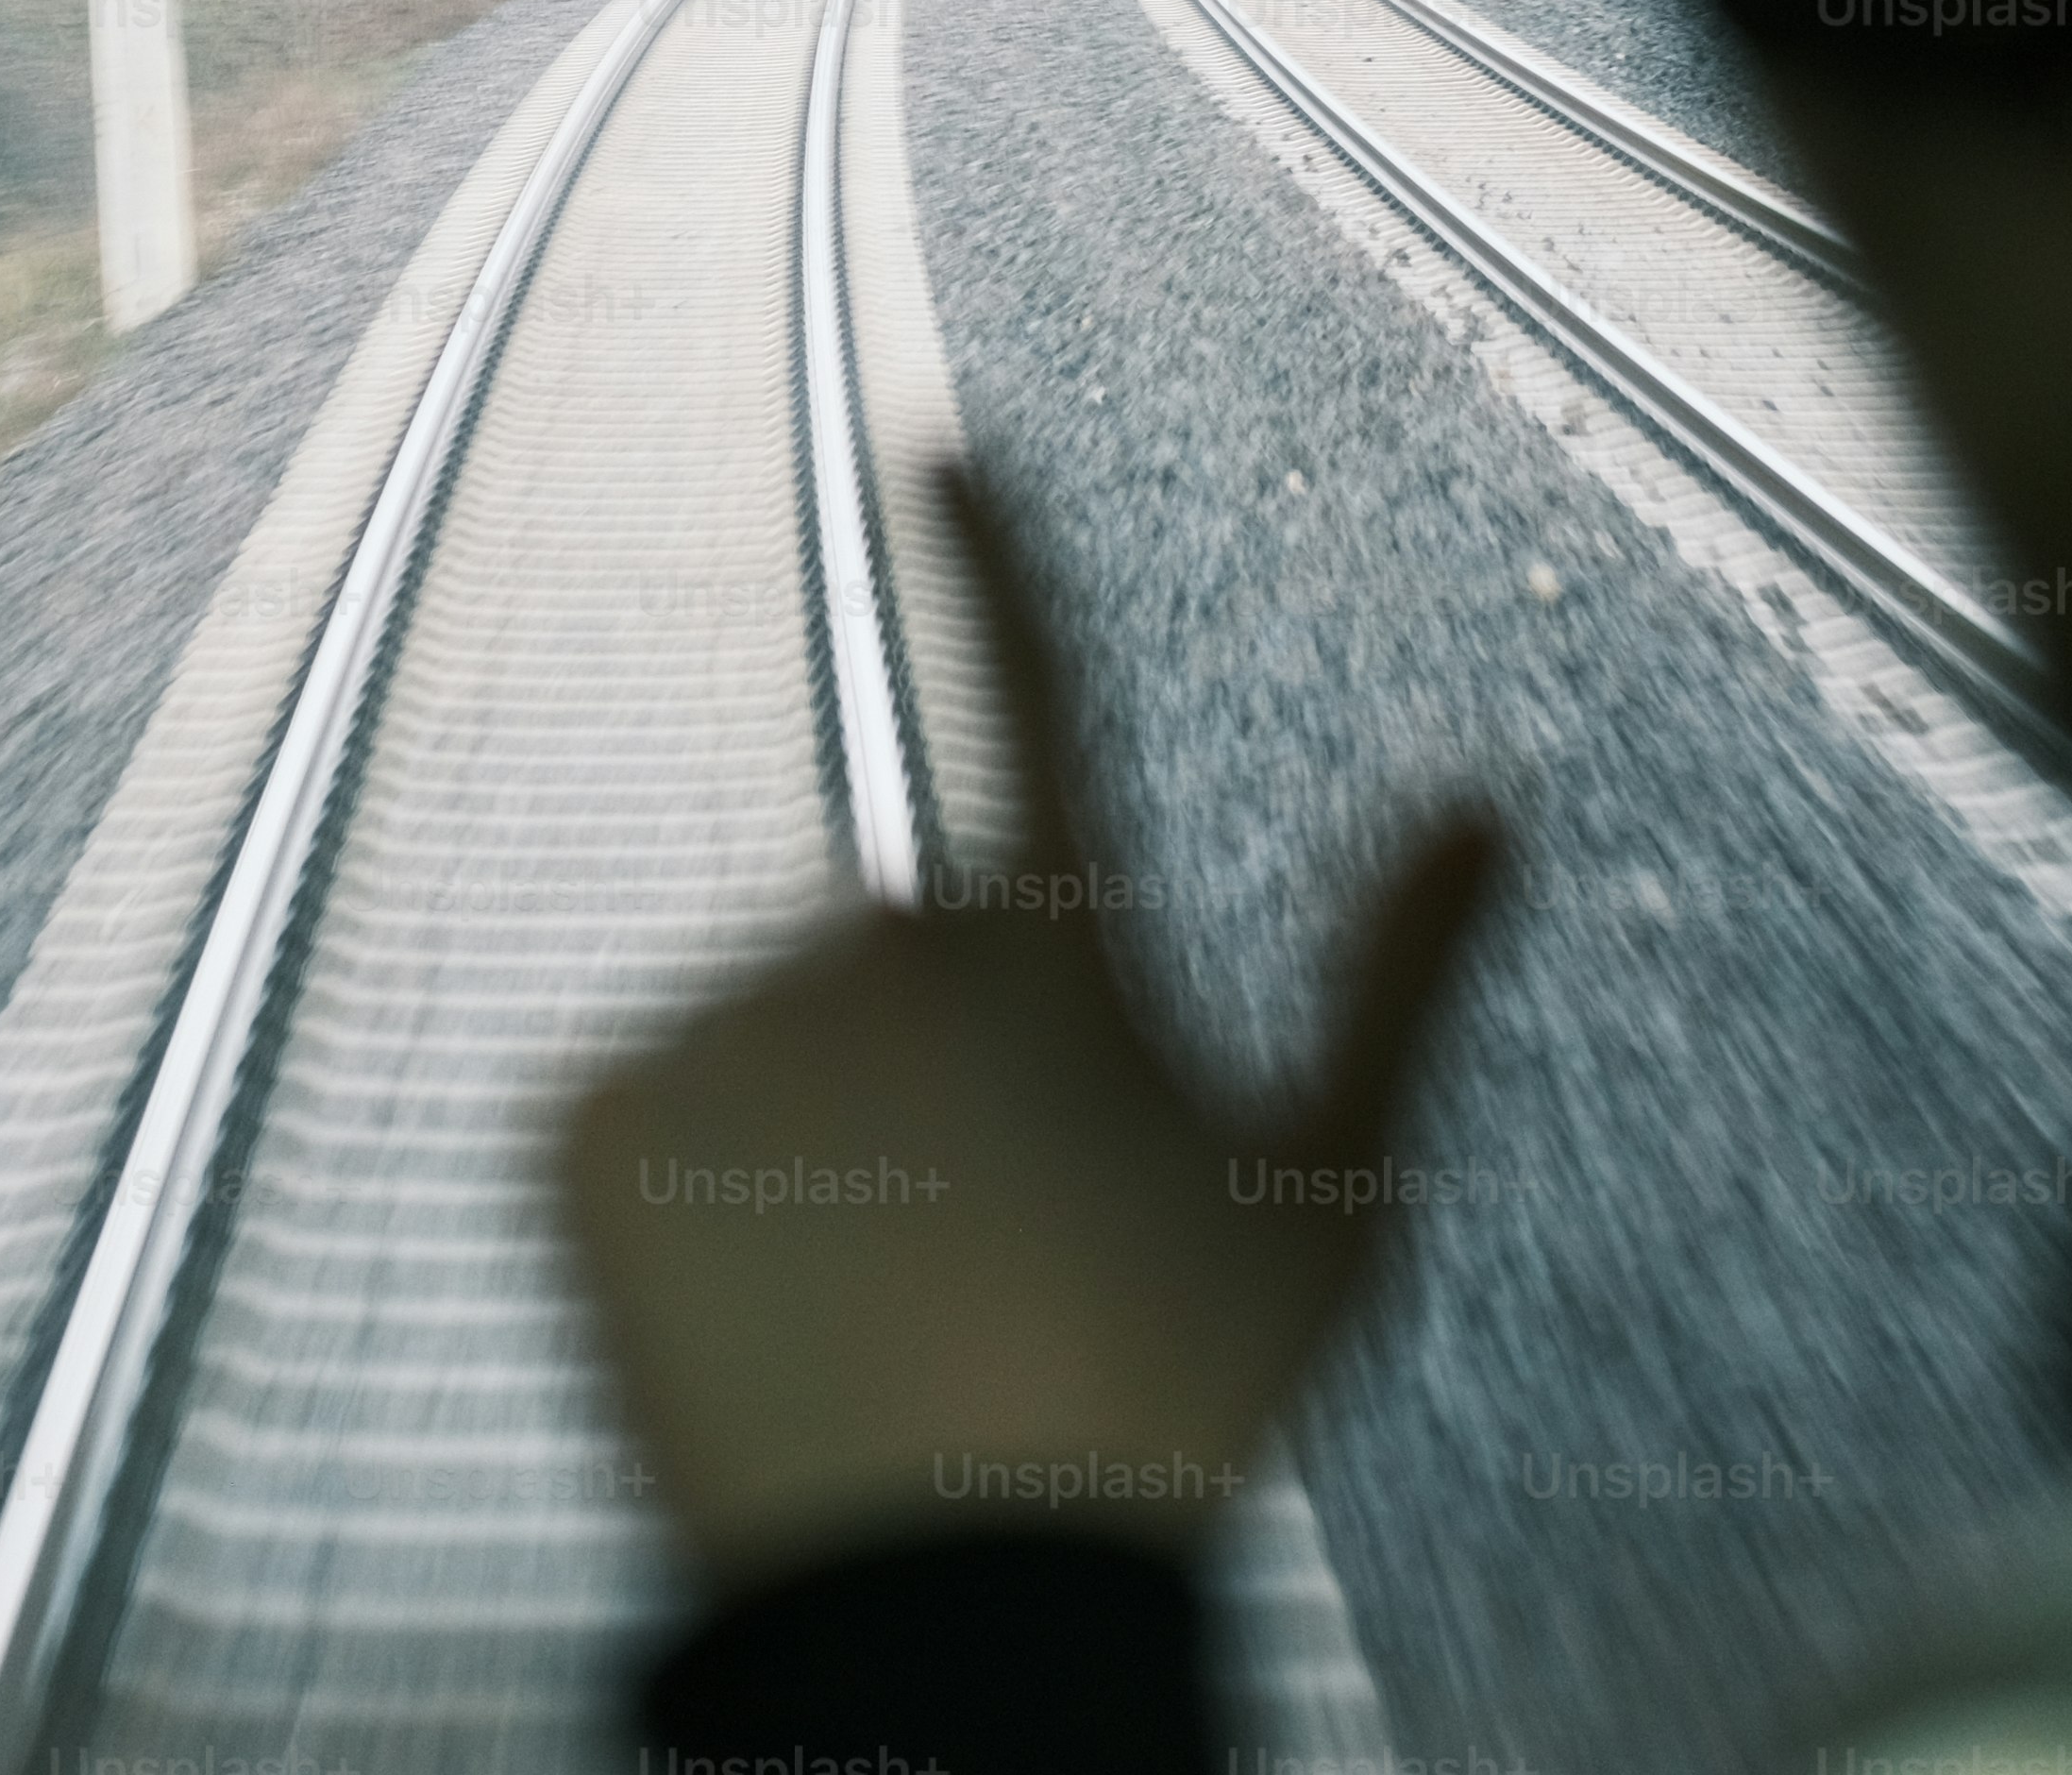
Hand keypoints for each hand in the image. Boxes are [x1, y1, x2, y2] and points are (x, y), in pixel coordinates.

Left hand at [555, 477, 1508, 1589]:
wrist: (949, 1626)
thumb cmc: (1164, 1416)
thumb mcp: (1324, 1205)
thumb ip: (1400, 978)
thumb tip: (1490, 803)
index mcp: (1058, 953)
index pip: (1036, 699)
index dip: (998, 562)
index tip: (941, 446)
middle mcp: (876, 947)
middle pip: (892, 962)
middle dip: (927, 1075)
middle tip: (980, 1258)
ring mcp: (716, 1028)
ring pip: (765, 1049)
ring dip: (811, 1142)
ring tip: (873, 1313)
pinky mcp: (581, 1124)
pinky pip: (640, 1127)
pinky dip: (683, 1206)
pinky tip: (758, 1326)